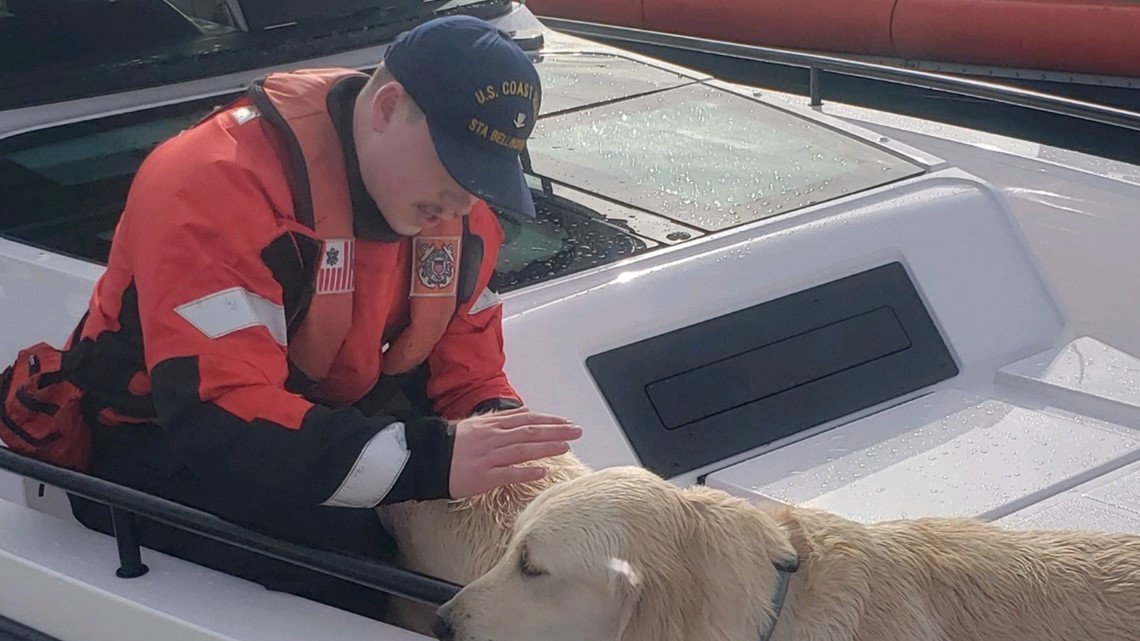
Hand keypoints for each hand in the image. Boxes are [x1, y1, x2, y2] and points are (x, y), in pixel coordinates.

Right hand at [449, 407, 581, 497]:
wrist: (428, 458)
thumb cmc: (453, 442)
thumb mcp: (478, 423)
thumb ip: (502, 418)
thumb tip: (526, 412)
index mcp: (492, 424)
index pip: (527, 420)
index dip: (549, 421)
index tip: (567, 423)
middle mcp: (493, 438)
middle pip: (530, 432)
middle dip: (556, 432)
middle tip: (577, 432)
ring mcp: (489, 457)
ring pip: (522, 450)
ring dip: (546, 449)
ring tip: (566, 448)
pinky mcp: (483, 476)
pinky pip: (508, 474)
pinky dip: (526, 472)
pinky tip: (542, 472)